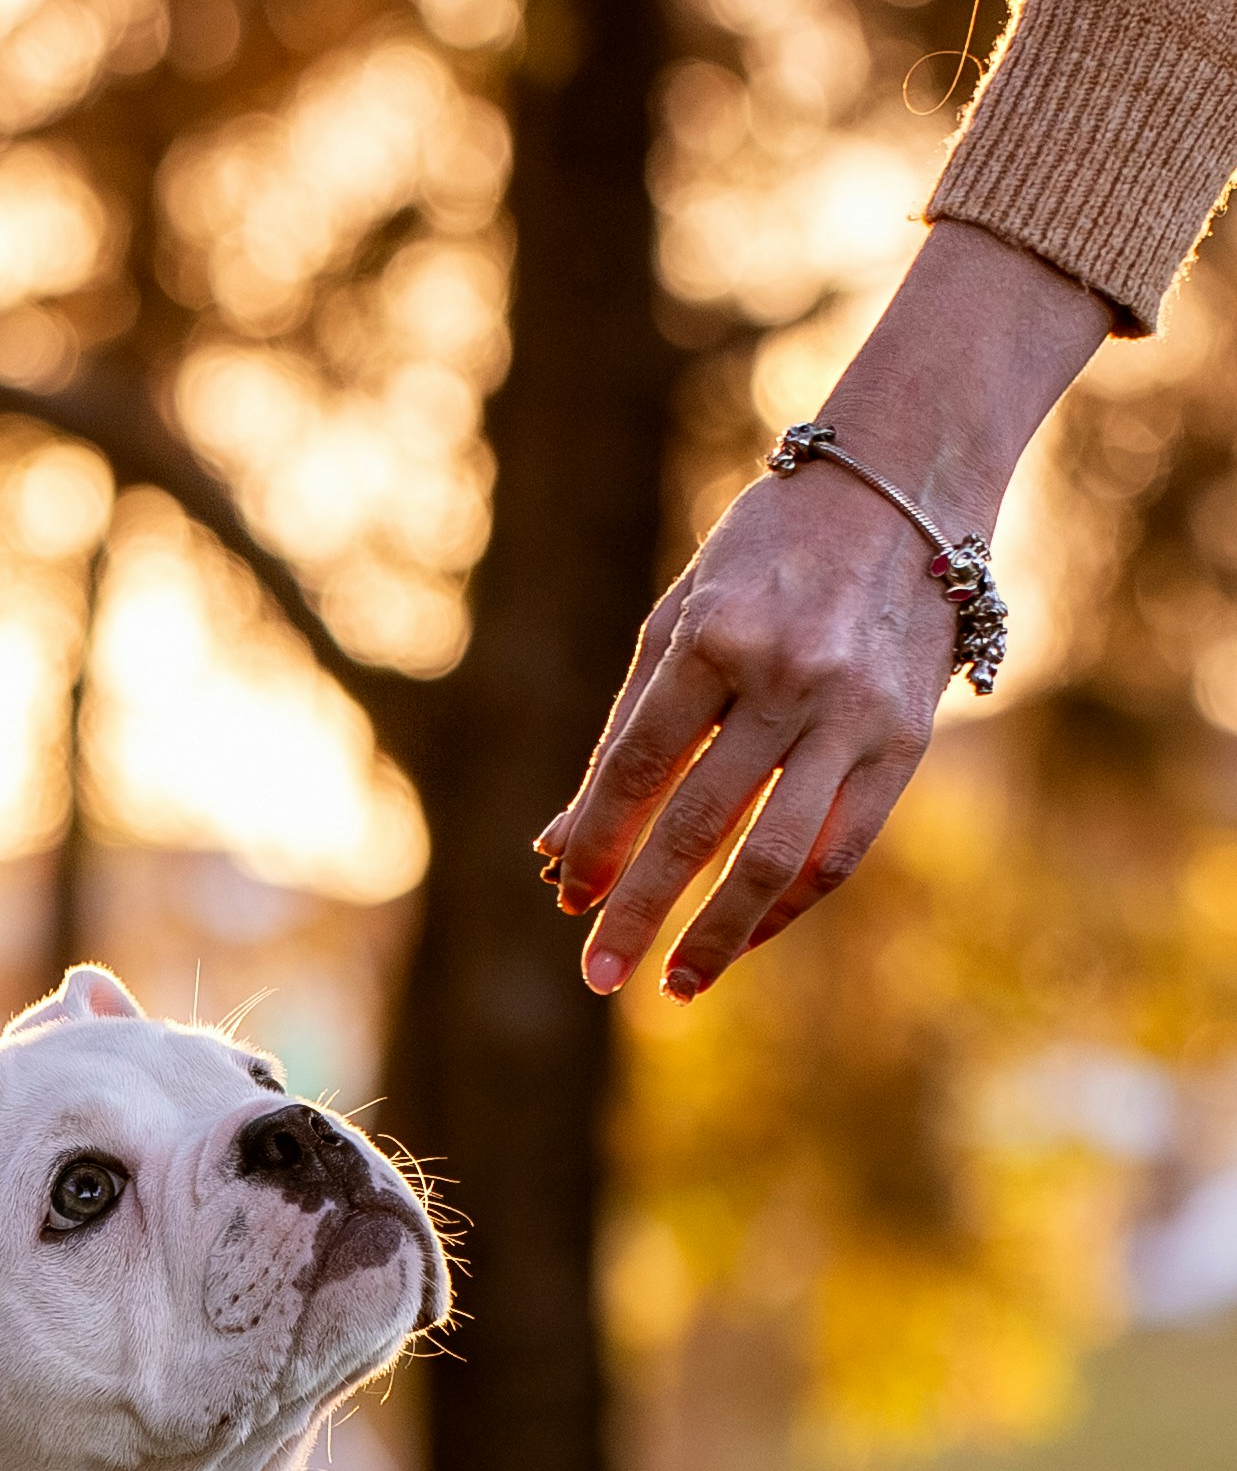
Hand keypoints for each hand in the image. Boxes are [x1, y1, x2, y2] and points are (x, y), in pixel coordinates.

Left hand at [538, 223, 1111, 999]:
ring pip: (776, 856)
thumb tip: (562, 850)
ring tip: (674, 985)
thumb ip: (626, 733)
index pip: (638, 769)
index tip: (568, 903)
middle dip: (641, 909)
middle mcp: (789, 676)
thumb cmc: (767, 556)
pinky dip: (787, 905)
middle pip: (699, 825)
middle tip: (597, 975)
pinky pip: (840, 850)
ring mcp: (856, 712)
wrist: (907, 485)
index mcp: (716, 635)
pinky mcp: (907, 740)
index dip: (599, 845)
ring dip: (719, 934)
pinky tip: (743, 940)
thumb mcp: (681, 618)